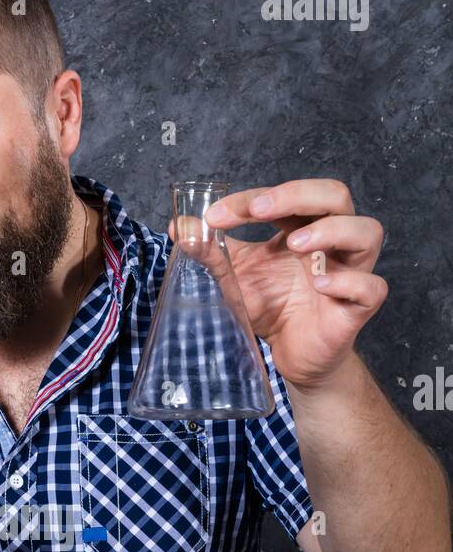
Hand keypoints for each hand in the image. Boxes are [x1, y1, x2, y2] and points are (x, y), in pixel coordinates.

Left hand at [191, 179, 387, 391]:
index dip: (251, 199)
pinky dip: (349, 282)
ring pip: (367, 231)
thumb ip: (212, 251)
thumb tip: (179, 226)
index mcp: (302, 226)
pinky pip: (372, 287)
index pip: (288, 196)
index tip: (214, 216)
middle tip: (260, 210)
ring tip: (295, 245)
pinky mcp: (357, 308)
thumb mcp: (237, 277)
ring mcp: (350, 272)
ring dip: (331, 231)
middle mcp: (331, 242)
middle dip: (298, 195)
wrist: (292, 356)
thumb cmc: (273, 307)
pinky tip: (321, 284)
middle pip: (336, 195)